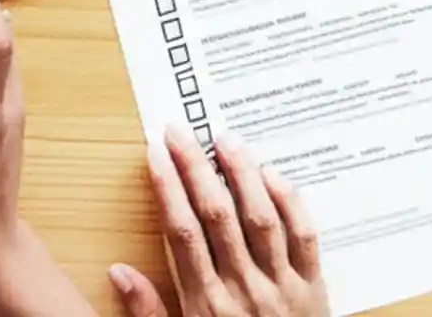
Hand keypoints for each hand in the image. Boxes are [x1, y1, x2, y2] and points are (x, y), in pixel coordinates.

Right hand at [109, 127, 329, 316]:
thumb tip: (117, 271)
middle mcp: (243, 289)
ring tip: (224, 139)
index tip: (154, 154)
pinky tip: (271, 174)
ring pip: (260, 217)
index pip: (181, 232)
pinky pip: (304, 236)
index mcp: (205, 304)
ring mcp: (281, 287)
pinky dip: (289, 201)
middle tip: (179, 132)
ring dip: (241, 173)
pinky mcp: (314, 288)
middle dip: (195, 167)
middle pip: (216, 215)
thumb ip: (148, 312)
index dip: (166, 188)